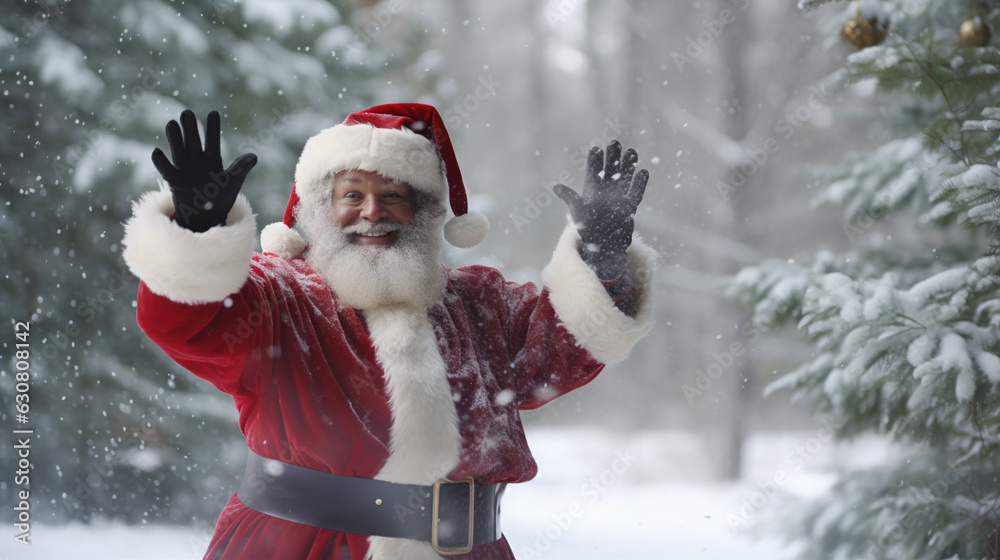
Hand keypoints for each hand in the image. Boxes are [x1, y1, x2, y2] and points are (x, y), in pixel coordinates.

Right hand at [152, 110, 256, 232]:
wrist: (208, 217)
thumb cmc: (220, 199)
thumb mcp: (233, 183)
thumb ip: (240, 168)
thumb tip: (254, 156)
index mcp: (212, 160)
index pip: (212, 141)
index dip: (212, 128)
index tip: (213, 113)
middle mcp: (197, 161)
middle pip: (193, 141)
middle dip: (190, 128)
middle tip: (187, 113)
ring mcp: (185, 170)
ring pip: (178, 150)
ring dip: (175, 138)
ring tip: (172, 123)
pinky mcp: (175, 181)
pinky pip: (166, 169)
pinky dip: (161, 162)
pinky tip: (157, 151)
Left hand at [553, 141, 648, 279]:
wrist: (602, 246)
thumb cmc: (587, 228)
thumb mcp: (577, 211)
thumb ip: (570, 197)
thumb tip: (555, 186)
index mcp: (592, 189)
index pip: (593, 169)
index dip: (595, 159)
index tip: (596, 148)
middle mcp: (606, 190)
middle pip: (611, 168)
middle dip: (613, 156)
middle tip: (615, 143)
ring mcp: (619, 196)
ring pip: (625, 176)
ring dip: (628, 164)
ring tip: (631, 151)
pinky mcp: (630, 206)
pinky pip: (636, 192)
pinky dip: (640, 183)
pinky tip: (643, 171)